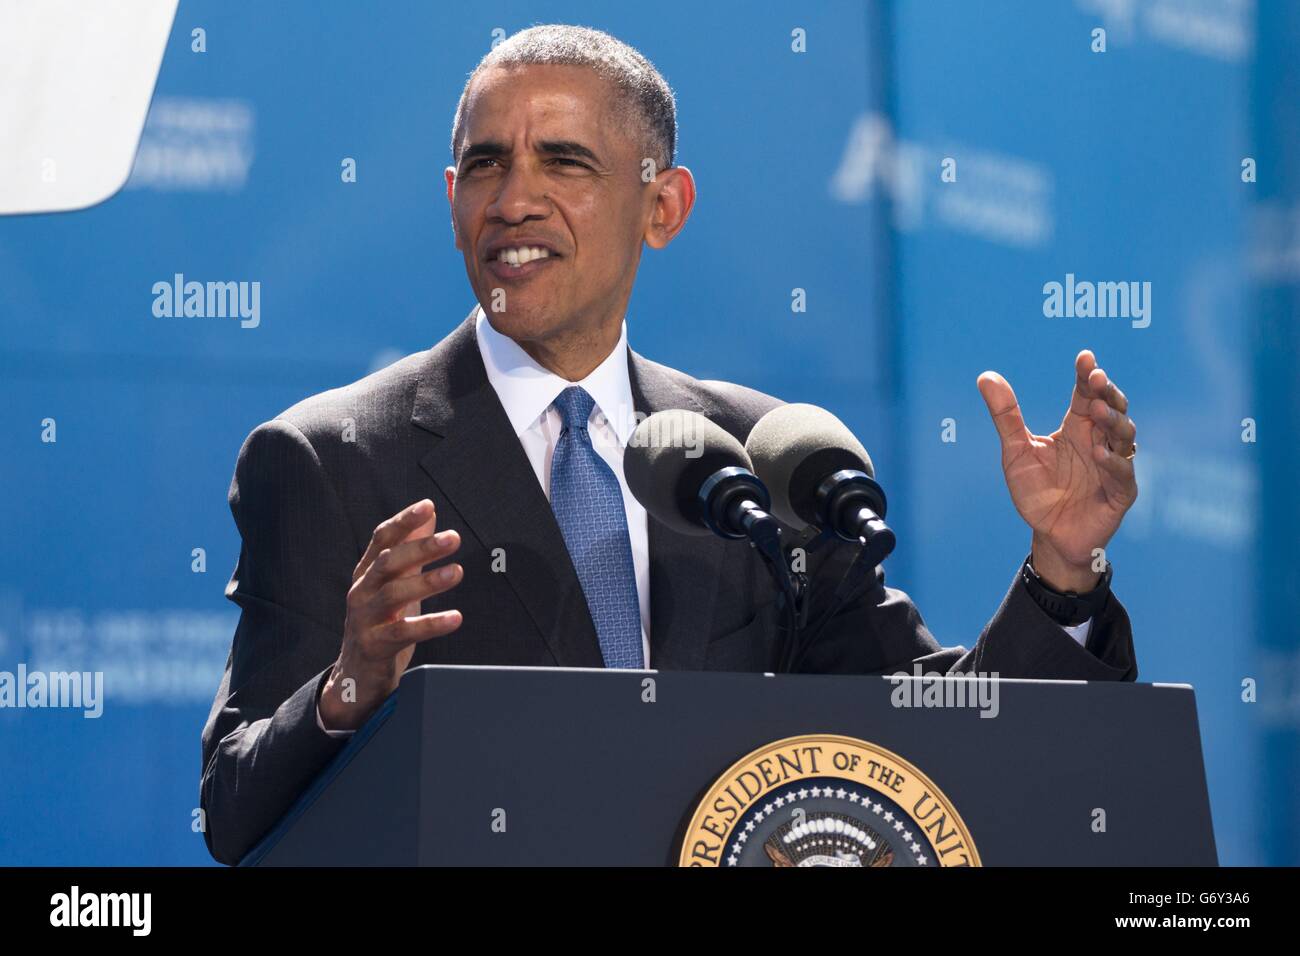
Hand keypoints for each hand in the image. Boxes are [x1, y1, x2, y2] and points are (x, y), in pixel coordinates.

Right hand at [319, 499, 463, 730]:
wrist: (357, 672)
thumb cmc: (381, 621)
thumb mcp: (396, 582)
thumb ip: (411, 549)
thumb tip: (429, 513)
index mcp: (367, 572)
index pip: (382, 539)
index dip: (404, 521)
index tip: (428, 506)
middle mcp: (362, 591)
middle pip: (388, 562)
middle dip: (421, 548)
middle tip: (454, 539)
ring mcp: (364, 619)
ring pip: (394, 595)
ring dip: (428, 582)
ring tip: (458, 572)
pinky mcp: (373, 646)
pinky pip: (403, 633)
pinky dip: (431, 624)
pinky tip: (455, 618)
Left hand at [977, 350, 1137, 592]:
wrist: (1049, 535)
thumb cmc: (1037, 492)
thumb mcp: (1016, 451)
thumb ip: (1006, 416)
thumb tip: (985, 376)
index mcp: (1077, 428)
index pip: (1086, 394)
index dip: (1087, 375)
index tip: (1084, 357)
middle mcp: (1099, 441)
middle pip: (1112, 407)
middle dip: (1106, 391)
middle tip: (1095, 377)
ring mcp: (1113, 465)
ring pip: (1124, 435)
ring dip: (1112, 420)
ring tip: (1096, 410)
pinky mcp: (1121, 492)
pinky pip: (1123, 473)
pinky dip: (1112, 461)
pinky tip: (1097, 452)